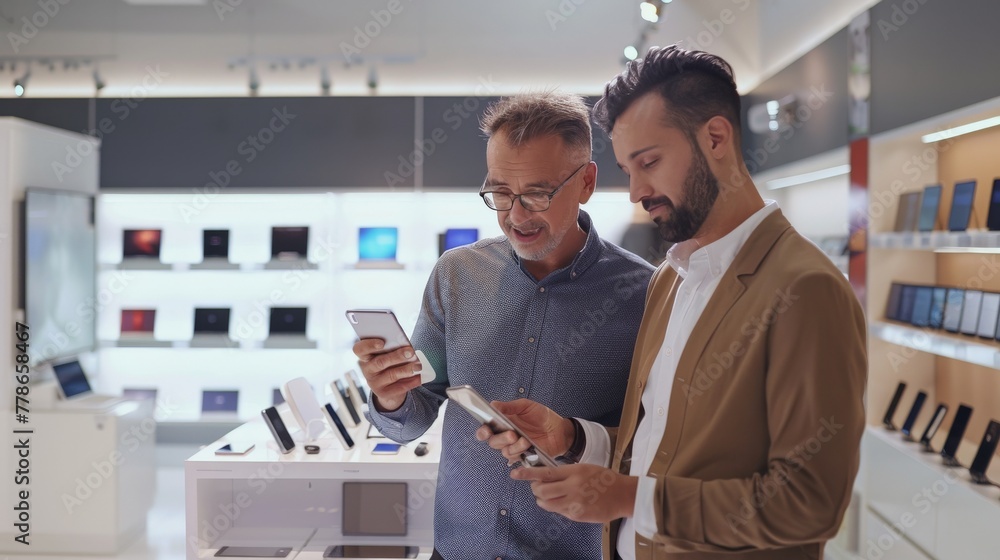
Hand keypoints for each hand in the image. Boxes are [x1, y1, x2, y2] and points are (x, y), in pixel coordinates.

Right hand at [353, 339, 421, 411]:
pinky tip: (419, 376)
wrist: (389, 388)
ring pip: (391, 375)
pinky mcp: (383, 393)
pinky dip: (411, 381)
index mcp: (365, 356)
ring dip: (406, 369)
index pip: (360, 349)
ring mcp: (374, 383)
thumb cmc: (390, 364)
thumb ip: (392, 348)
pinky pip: (399, 387)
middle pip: (379, 362)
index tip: (382, 342)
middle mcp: (367, 370)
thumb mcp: (388, 355)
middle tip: (410, 352)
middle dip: (397, 356)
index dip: (369, 345)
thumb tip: (406, 346)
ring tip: (418, 366)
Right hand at [475, 399, 574, 462]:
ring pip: (505, 451)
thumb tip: (493, 404)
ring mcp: (514, 447)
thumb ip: (509, 406)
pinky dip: (521, 452)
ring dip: (514, 446)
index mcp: (503, 422)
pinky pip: (516, 458)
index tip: (486, 431)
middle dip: (500, 439)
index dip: (482, 431)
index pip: (486, 429)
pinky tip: (529, 446)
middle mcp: (505, 436)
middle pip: (493, 442)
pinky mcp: (524, 456)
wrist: (560, 429)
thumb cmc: (542, 416)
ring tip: (525, 440)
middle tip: (512, 434)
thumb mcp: (526, 406)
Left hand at [511, 463, 637, 522]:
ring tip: (549, 495)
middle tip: (537, 486)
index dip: (528, 474)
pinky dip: (556, 506)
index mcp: (574, 472)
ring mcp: (575, 503)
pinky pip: (558, 512)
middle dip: (536, 489)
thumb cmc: (604, 479)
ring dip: (543, 499)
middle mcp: (573, 488)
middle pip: (542, 490)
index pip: (545, 473)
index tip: (515, 474)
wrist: (623, 495)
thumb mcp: (584, 468)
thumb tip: (544, 476)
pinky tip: (566, 502)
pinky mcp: (577, 515)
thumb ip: (565, 473)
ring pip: (546, 503)